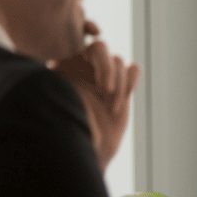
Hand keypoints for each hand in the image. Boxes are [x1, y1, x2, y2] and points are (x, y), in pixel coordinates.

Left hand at [51, 21, 139, 171]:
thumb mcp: (62, 105)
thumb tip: (65, 66)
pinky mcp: (122, 84)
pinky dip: (132, 79)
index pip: (78, 47)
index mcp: (64, 67)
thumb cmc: (70, 130)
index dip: (94, 61)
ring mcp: (104, 75)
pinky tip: (127, 95)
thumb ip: (64, 84)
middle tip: (107, 91)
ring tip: (112, 107)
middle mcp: (83, 67)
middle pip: (101, 47)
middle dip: (108, 69)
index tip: (97, 85)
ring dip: (119, 84)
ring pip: (119, 61)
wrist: (90, 149)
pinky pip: (133, 68)